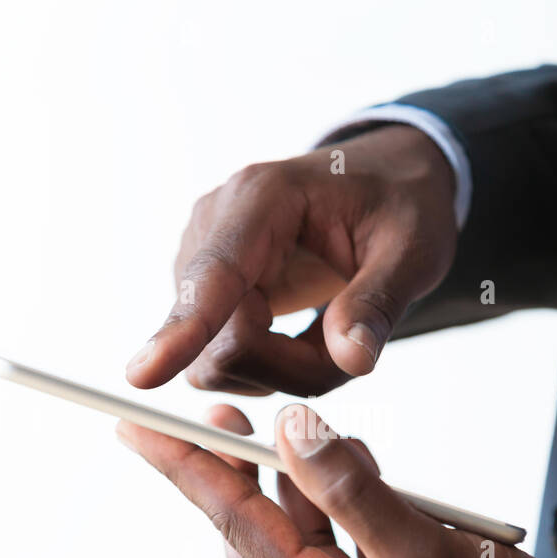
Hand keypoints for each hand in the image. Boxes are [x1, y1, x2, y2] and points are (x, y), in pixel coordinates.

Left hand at [116, 403, 556, 557]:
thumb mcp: (423, 553)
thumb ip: (355, 490)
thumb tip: (294, 430)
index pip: (234, 521)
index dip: (183, 468)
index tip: (133, 428)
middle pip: (249, 527)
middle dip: (229, 471)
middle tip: (216, 418)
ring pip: (294, 527)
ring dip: (291, 478)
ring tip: (305, 435)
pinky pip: (336, 533)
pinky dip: (335, 494)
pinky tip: (354, 470)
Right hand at [125, 125, 457, 396]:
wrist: (387, 181)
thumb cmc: (402, 206)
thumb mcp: (414, 250)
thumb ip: (378, 304)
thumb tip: (351, 360)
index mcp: (265, 199)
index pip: (215, 274)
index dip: (183, 328)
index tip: (142, 376)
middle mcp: (216, 224)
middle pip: (218, 338)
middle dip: (284, 364)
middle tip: (352, 342)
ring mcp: (202, 258)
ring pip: (217, 357)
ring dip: (281, 367)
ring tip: (336, 326)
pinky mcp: (206, 290)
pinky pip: (224, 357)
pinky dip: (273, 364)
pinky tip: (309, 331)